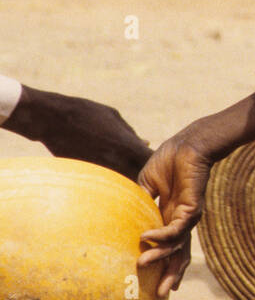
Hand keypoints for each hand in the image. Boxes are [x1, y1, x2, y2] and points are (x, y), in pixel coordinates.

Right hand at [6, 86, 151, 178]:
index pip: (152, 163)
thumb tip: (147, 143)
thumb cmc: (86, 114)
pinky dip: (107, 182)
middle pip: (140, 179)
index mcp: (129, 148)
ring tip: (120, 172)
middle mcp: (119, 165)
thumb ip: (131, 133)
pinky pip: (104, 185)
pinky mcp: (89, 178)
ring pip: (122, 186)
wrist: (53, 120)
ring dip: (125, 182)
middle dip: (143, 176)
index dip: (156, 164)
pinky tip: (104, 174)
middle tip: (140, 170)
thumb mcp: (114, 117)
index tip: (154, 161)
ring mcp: (103, 174)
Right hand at [138, 131, 213, 293]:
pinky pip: (176, 228)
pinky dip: (161, 234)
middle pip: (178, 254)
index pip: (169, 247)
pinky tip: (146, 237)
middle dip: (170, 274)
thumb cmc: (168, 162)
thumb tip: (122, 216)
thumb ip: (139, 202)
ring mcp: (188, 216)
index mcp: (170, 218)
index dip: (165, 266)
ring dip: (159, 256)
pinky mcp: (192, 209)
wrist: (186, 146)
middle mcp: (181, 221)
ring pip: (177, 245)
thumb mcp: (146, 185)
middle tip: (161, 294)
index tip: (159, 285)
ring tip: (142, 265)